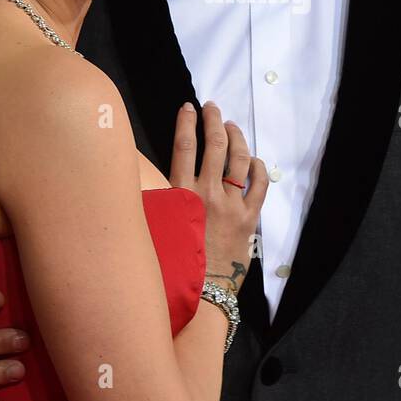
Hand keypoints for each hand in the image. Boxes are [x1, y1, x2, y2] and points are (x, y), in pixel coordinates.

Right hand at [170, 101, 266, 294]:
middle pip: (214, 144)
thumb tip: (141, 177)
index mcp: (179, 194)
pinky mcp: (249, 219)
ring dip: (237, 137)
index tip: (188, 107)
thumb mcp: (155, 226)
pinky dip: (258, 168)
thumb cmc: (172, 262)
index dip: (186, 122)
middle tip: (213, 107)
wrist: (200, 293)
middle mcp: (206, 194)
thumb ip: (153, 199)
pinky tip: (254, 160)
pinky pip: (259, 185)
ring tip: (232, 126)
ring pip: (239, 159)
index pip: (183, 146)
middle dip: (214, 120)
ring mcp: (231, 205)